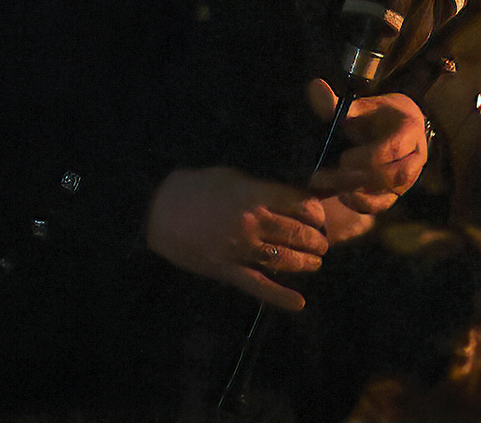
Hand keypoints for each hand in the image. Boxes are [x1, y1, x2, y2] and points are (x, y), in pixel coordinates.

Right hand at [145, 167, 327, 311]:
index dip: (316, 212)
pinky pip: (258, 286)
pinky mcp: (226, 270)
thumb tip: (289, 198)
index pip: (300, 204)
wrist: (158, 210)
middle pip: (297, 232)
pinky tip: (299, 303)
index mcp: (256, 194)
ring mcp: (240, 249)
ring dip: (306, 262)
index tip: (320, 216)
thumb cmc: (197, 187)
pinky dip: (280, 296)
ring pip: (284, 259)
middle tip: (322, 242)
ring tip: (316, 261)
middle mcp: (253, 222)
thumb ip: (262, 188)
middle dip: (316, 238)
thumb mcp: (234, 177)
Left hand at [305, 80, 427, 214]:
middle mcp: (415, 157)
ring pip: (388, 193)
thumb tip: (315, 87)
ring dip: (356, 192)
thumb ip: (336, 102)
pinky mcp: (397, 193)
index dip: (368, 157)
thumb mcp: (360, 106)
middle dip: (356, 178)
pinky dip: (360, 204)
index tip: (342, 157)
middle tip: (323, 176)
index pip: (393, 150)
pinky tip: (340, 196)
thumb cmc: (377, 115)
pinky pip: (382, 205)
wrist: (396, 127)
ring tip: (327, 186)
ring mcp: (409, 178)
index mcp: (409, 130)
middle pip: (393, 175)